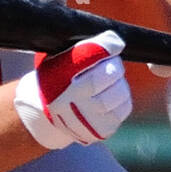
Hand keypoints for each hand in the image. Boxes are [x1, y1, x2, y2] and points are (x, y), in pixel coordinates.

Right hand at [14, 31, 131, 148]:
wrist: (47, 113)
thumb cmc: (57, 78)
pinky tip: (110, 94)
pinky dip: (122, 98)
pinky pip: (123, 108)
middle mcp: (72, 100)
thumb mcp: (59, 58)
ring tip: (109, 80)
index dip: (106, 47)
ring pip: (120, 92)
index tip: (115, 44)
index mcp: (58, 77)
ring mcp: (87, 119)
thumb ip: (83, 46)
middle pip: (109, 74)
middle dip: (114, 64)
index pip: (89, 56)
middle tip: (110, 63)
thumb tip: (115, 41)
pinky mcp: (101, 130)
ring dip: (119, 82)